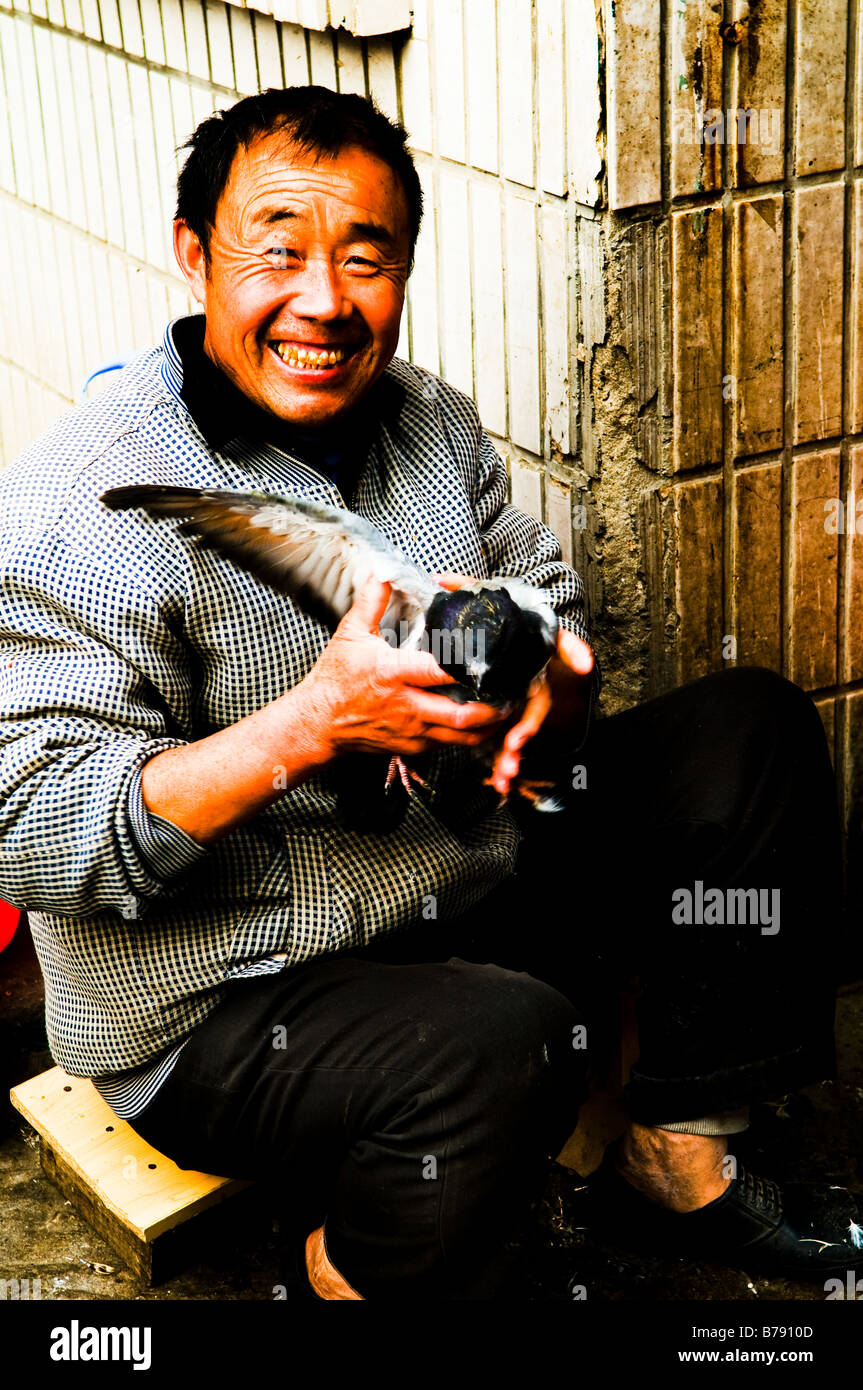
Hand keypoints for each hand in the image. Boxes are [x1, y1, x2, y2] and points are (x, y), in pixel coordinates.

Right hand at [299, 576, 509, 758]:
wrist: (319, 723)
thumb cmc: (336, 677)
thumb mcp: (350, 634)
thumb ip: (371, 601)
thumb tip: (384, 570)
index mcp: (393, 674)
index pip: (438, 671)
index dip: (468, 667)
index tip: (492, 658)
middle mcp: (406, 706)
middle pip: (460, 713)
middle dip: (493, 707)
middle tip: (515, 693)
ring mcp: (411, 730)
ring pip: (461, 736)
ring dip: (488, 726)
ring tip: (508, 710)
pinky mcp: (412, 746)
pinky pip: (449, 745)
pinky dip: (470, 736)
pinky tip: (484, 724)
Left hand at [432, 570, 594, 795]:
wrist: (497, 630)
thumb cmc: (491, 615)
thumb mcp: (479, 598)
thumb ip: (462, 588)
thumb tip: (438, 578)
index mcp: (532, 643)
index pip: (559, 643)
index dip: (574, 651)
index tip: (584, 664)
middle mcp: (533, 671)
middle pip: (539, 700)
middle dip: (529, 724)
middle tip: (517, 742)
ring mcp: (523, 694)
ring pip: (525, 725)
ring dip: (515, 751)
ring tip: (506, 773)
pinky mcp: (510, 711)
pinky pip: (510, 738)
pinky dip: (504, 760)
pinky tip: (499, 782)